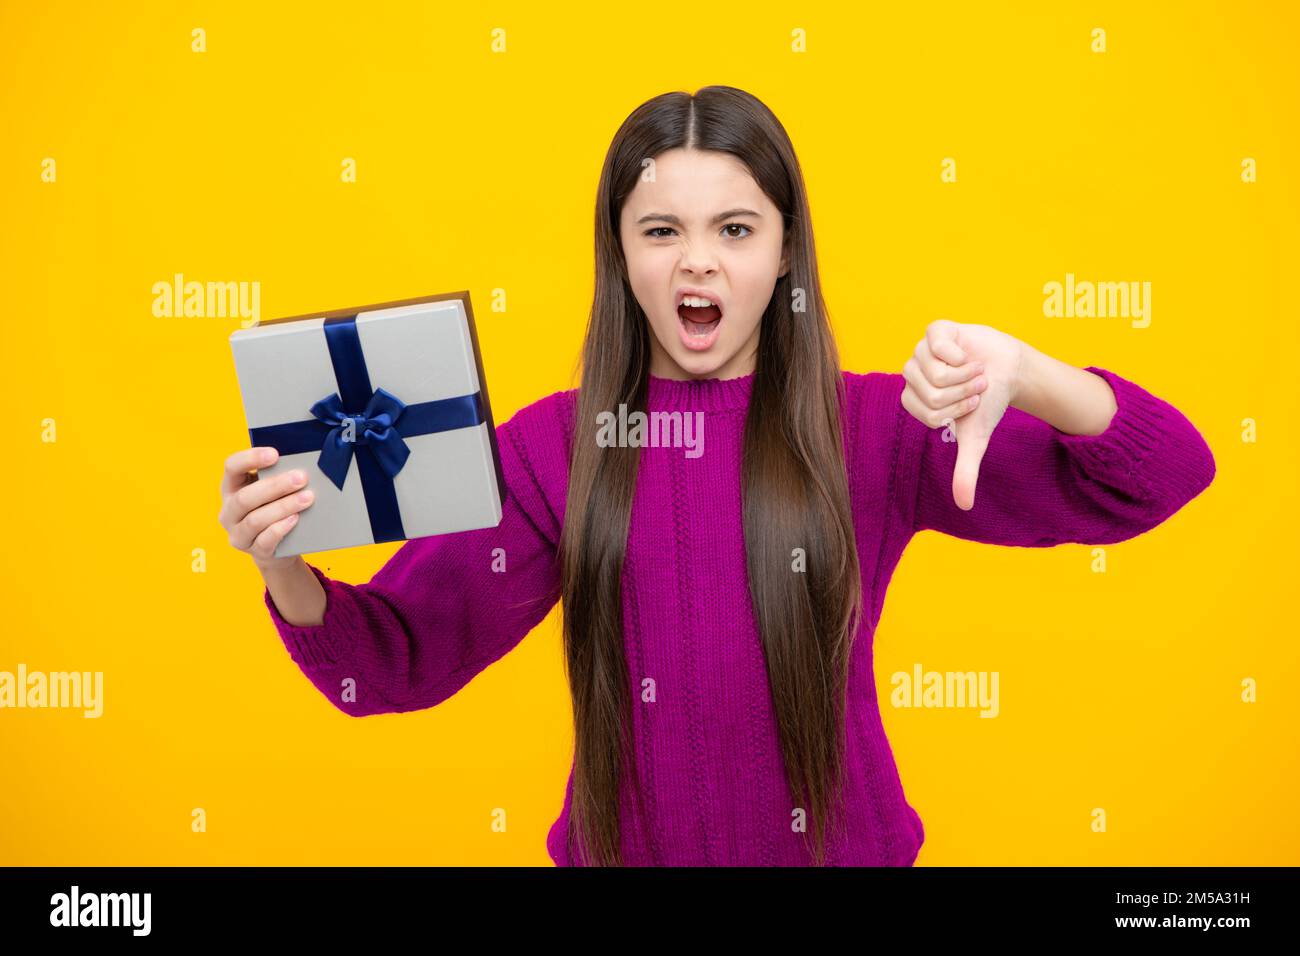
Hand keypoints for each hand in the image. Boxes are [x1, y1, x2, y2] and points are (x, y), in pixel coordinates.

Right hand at [219, 447, 315, 570]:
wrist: (278, 547)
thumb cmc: (274, 508)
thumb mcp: (271, 491)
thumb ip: (277, 476)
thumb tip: (299, 464)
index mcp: (231, 488)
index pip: (231, 467)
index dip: (250, 458)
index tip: (275, 454)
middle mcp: (228, 511)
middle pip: (245, 497)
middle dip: (275, 486)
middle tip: (301, 478)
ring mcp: (238, 534)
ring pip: (256, 520)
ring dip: (283, 507)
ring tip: (307, 498)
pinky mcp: (254, 551)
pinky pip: (265, 540)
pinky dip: (281, 528)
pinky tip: (296, 518)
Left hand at [900, 320, 1026, 510]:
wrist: (1009, 370)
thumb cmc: (987, 403)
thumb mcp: (976, 438)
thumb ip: (965, 469)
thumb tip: (964, 506)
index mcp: (914, 400)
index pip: (929, 413)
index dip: (957, 410)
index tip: (970, 405)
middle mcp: (912, 375)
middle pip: (933, 392)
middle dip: (965, 392)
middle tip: (976, 386)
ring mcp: (921, 351)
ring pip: (938, 371)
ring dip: (967, 374)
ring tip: (975, 371)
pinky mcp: (935, 330)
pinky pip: (938, 344)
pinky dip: (961, 353)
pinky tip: (966, 353)